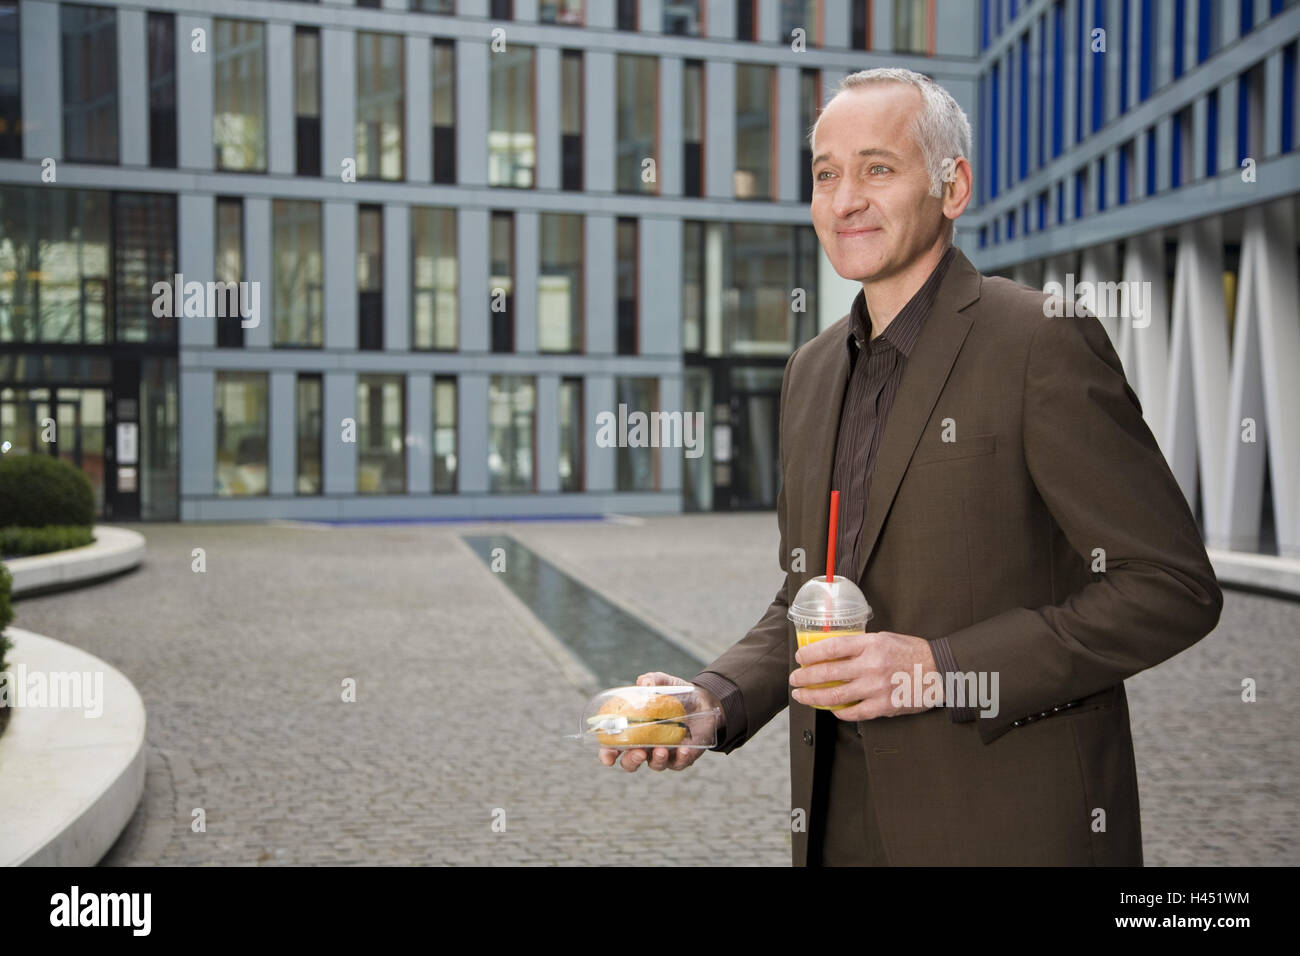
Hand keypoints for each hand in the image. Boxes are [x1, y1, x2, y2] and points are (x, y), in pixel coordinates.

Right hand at [597, 672, 720, 772]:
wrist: (703, 701)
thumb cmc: (676, 694)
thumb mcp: (664, 682)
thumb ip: (652, 680)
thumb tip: (644, 684)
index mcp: (633, 730)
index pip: (614, 746)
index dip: (607, 754)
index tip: (608, 757)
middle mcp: (645, 745)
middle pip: (630, 762)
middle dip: (631, 761)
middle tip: (638, 752)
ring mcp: (664, 753)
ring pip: (655, 765)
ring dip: (656, 760)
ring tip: (662, 749)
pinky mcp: (682, 757)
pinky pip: (679, 763)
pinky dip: (680, 758)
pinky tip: (684, 748)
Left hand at [789, 631, 939, 720]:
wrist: (939, 670)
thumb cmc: (910, 652)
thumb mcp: (884, 638)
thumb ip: (860, 645)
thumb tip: (833, 651)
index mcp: (870, 644)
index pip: (831, 648)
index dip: (811, 654)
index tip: (800, 658)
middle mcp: (871, 666)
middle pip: (827, 673)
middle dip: (804, 677)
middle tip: (794, 679)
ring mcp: (876, 687)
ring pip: (835, 696)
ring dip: (813, 697)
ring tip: (802, 696)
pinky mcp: (884, 706)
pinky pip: (854, 712)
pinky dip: (839, 712)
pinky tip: (831, 709)